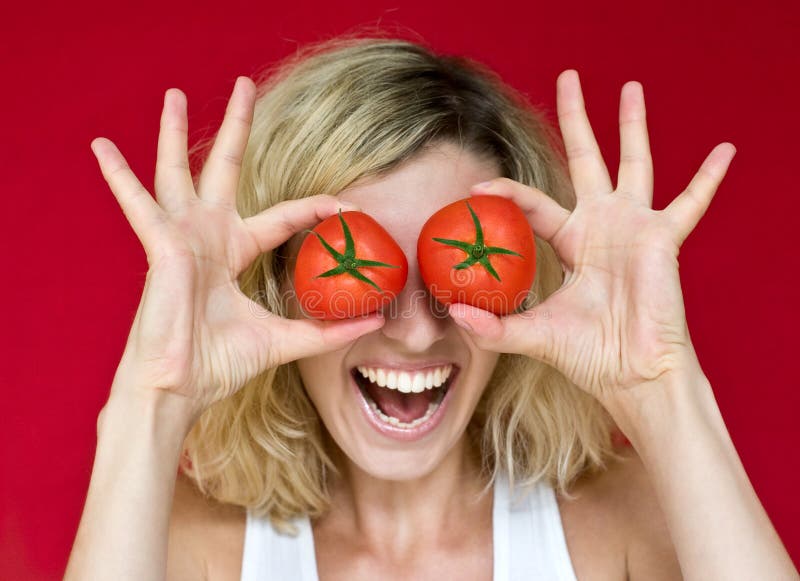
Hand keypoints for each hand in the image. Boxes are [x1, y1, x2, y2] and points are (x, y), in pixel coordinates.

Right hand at [92, 77, 383, 416]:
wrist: (180, 388)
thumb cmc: (218, 364)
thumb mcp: (282, 340)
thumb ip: (325, 331)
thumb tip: (373, 324)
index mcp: (233, 253)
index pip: (282, 216)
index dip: (315, 207)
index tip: (348, 204)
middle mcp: (208, 237)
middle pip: (224, 170)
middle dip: (236, 129)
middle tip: (245, 85)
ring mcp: (182, 237)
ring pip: (178, 171)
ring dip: (174, 132)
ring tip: (173, 92)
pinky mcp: (161, 246)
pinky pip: (139, 205)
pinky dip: (119, 177)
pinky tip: (101, 146)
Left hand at [448, 69, 734, 405]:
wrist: (631, 375)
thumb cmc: (588, 356)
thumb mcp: (532, 335)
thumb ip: (494, 326)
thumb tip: (453, 315)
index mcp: (572, 241)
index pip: (534, 202)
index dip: (505, 193)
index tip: (474, 187)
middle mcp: (602, 226)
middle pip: (585, 159)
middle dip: (575, 119)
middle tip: (567, 77)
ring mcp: (634, 227)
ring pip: (634, 163)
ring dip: (632, 126)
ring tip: (630, 86)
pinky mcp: (662, 238)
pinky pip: (691, 204)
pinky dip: (707, 179)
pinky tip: (725, 150)